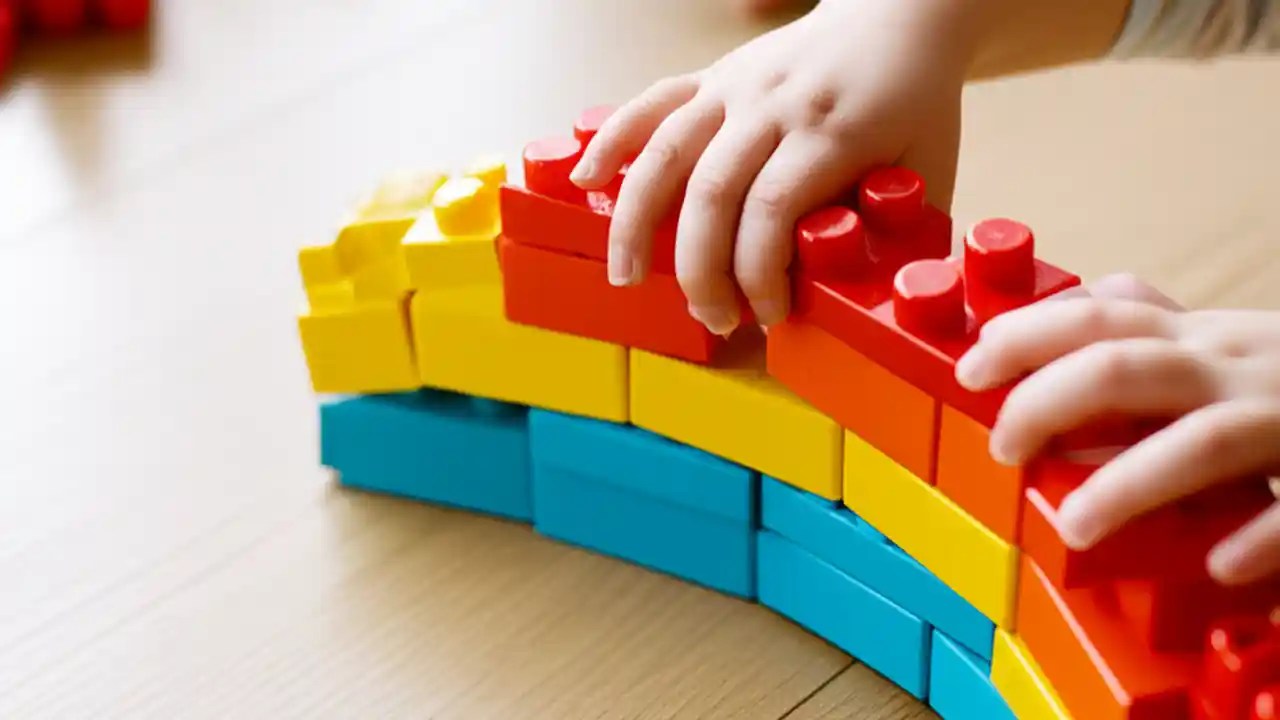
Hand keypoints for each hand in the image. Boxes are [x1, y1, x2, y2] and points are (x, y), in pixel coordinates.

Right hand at [571, 0, 977, 333]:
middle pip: (712, 190)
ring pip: (667, 152)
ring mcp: (736, 86)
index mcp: (830, 131)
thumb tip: (854, 299)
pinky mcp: (713, 77)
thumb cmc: (913, 100)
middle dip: (700, 268)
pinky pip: (652, 104)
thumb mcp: (926, 166)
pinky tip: (586, 180)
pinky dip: (614, 141)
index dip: (758, 272)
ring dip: (636, 220)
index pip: (773, 209)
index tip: (767, 314)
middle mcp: (774, 106)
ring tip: (624, 276)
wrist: (899, 14)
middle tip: (712, 317)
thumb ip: (890, 228)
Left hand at [956, 274, 1279, 584]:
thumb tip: (1073, 305)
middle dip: (1048, 403)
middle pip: (1124, 369)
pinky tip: (1219, 565)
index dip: (1025, 337)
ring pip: (1201, 443)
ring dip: (1129, 484)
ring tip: (1073, 525)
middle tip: (1001, 447)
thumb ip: (1153, 329)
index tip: (970, 369)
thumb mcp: (1221, 340)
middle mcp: (1233, 368)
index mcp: (1199, 340)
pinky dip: (1262, 535)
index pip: (1096, 318)